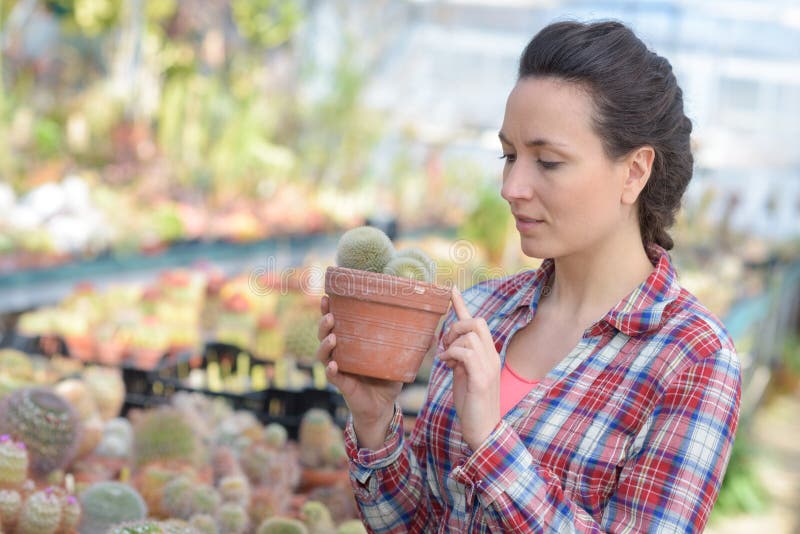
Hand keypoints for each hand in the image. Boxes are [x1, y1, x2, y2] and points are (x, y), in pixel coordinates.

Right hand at [317, 295, 402, 449]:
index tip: (327, 297)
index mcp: (351, 342)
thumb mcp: (400, 360)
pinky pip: (332, 376)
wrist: (383, 407)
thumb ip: (414, 348)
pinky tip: (333, 365)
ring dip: (325, 344)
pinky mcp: (342, 385)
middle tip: (330, 314)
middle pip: (324, 334)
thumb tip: (434, 333)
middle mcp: (341, 353)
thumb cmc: (387, 379)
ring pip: (323, 354)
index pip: (336, 322)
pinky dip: (331, 370)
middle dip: (324, 323)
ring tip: (333, 337)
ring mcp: (340, 369)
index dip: (328, 309)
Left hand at [440, 286, 500, 449]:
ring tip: (445, 358)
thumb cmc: (472, 404)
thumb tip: (448, 348)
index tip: (450, 289)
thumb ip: (460, 359)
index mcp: (488, 354)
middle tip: (444, 345)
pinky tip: (446, 364)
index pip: (476, 323)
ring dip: (452, 342)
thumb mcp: (464, 376)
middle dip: (456, 326)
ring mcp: (488, 366)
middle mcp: (491, 356)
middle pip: (476, 322)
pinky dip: (452, 354)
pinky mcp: (481, 378)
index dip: (462, 305)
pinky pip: (465, 353)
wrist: (483, 431)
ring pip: (470, 336)